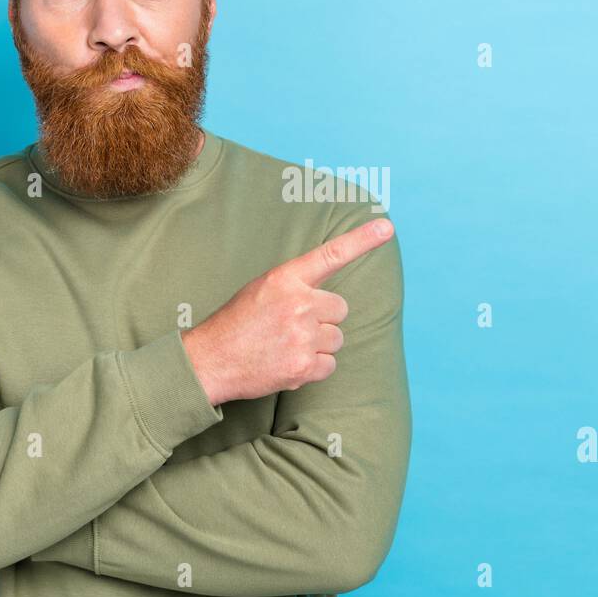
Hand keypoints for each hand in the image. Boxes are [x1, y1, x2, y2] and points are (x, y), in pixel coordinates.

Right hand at [182, 218, 394, 405]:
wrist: (210, 361)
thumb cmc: (237, 324)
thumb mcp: (262, 289)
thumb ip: (295, 286)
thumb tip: (328, 299)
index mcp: (285, 278)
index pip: (331, 255)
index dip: (361, 240)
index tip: (387, 228)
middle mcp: (298, 303)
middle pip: (340, 309)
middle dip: (324, 319)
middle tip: (293, 327)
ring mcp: (303, 336)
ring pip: (337, 339)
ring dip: (319, 345)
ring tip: (287, 346)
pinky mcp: (304, 366)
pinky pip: (330, 365)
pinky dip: (314, 368)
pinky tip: (288, 364)